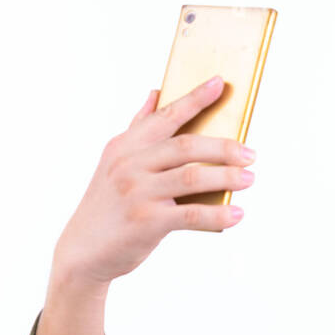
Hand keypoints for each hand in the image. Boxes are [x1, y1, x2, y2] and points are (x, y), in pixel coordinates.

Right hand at [52, 76, 256, 285]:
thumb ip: (138, 128)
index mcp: (125, 146)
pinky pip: (191, 214)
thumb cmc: (108, 206)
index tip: (220, 83)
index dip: (194, 99)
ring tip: (250, 179)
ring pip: (192, 176)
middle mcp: (129, 164)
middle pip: (186, 146)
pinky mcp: (147, 222)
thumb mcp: (115, 162)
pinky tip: (237, 214)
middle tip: (250, 154)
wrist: (83, 250)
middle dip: (223, 148)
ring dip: (227, 176)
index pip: (165, 116)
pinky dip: (217, 214)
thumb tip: (155, 93)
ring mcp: (138, 192)